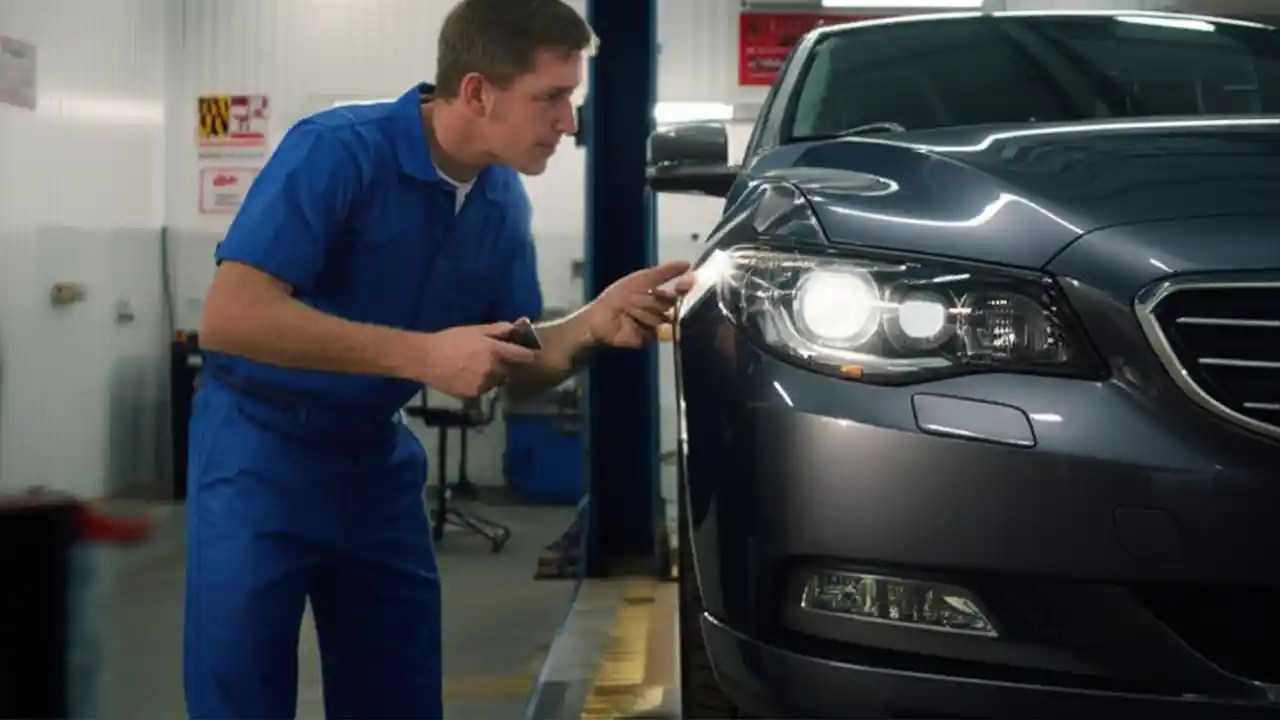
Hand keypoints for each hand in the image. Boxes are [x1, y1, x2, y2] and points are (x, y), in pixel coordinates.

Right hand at [412, 322, 536, 397]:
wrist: (426, 359)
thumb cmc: (450, 340)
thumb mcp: (474, 330)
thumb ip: (497, 329)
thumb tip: (515, 326)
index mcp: (494, 351)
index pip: (521, 356)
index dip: (526, 354)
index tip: (526, 354)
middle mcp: (492, 369)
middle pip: (509, 370)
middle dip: (504, 365)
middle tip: (491, 359)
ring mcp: (483, 383)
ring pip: (496, 381)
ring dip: (492, 375)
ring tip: (476, 368)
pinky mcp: (473, 394)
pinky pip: (484, 389)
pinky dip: (481, 384)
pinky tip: (468, 376)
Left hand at [585, 260, 696, 348]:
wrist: (600, 318)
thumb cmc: (618, 296)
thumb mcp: (641, 279)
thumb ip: (665, 272)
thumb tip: (688, 264)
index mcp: (659, 296)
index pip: (679, 291)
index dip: (683, 287)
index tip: (688, 281)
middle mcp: (661, 311)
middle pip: (672, 305)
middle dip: (656, 299)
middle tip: (637, 299)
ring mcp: (657, 326)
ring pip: (663, 317)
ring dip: (644, 311)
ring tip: (627, 310)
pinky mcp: (650, 338)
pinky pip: (657, 331)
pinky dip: (643, 324)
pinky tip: (630, 321)